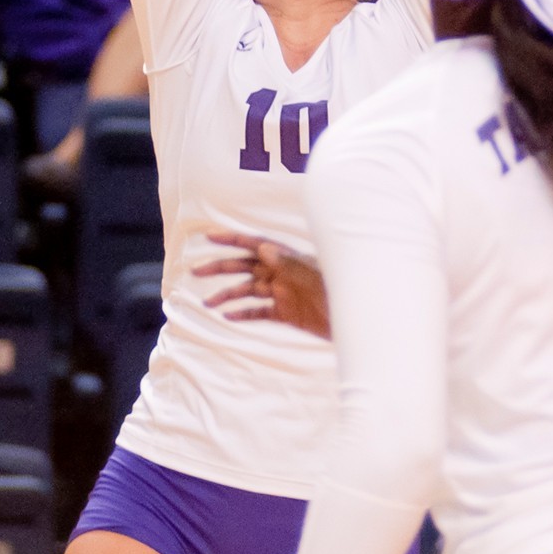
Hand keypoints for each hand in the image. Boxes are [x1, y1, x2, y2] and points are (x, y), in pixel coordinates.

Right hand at [193, 230, 330, 336]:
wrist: (357, 317)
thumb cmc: (339, 291)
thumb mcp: (313, 276)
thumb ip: (288, 263)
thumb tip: (264, 248)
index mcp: (287, 259)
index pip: (254, 245)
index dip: (232, 239)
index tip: (209, 236)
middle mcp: (282, 273)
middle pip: (245, 267)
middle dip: (220, 267)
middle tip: (195, 270)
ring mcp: (284, 293)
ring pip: (248, 290)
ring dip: (228, 294)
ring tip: (207, 302)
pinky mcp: (288, 312)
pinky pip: (260, 311)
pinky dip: (244, 313)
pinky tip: (228, 317)